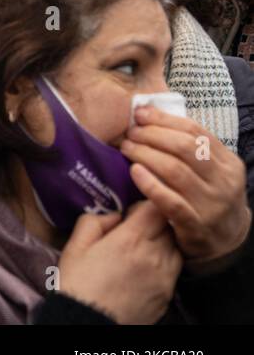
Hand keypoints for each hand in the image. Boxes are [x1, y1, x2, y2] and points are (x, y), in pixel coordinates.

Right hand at [57, 203, 181, 323]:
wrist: (88, 322)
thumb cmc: (78, 283)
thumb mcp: (76, 246)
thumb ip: (95, 221)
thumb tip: (114, 215)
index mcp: (130, 240)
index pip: (156, 208)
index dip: (145, 205)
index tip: (132, 211)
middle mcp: (154, 255)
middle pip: (169, 226)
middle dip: (155, 222)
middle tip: (137, 227)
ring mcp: (165, 277)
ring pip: (176, 248)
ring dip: (164, 242)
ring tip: (144, 248)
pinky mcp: (168, 294)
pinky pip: (175, 269)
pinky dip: (166, 262)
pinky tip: (147, 267)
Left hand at [121, 105, 250, 264]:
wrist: (226, 240)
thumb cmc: (208, 196)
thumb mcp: (210, 171)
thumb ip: (189, 148)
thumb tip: (150, 117)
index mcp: (229, 163)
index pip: (196, 132)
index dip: (164, 119)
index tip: (140, 114)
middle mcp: (224, 182)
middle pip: (184, 148)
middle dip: (152, 135)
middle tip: (130, 133)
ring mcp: (211, 205)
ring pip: (175, 171)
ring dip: (146, 155)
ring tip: (126, 148)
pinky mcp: (196, 225)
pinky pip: (170, 202)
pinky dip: (150, 184)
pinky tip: (134, 171)